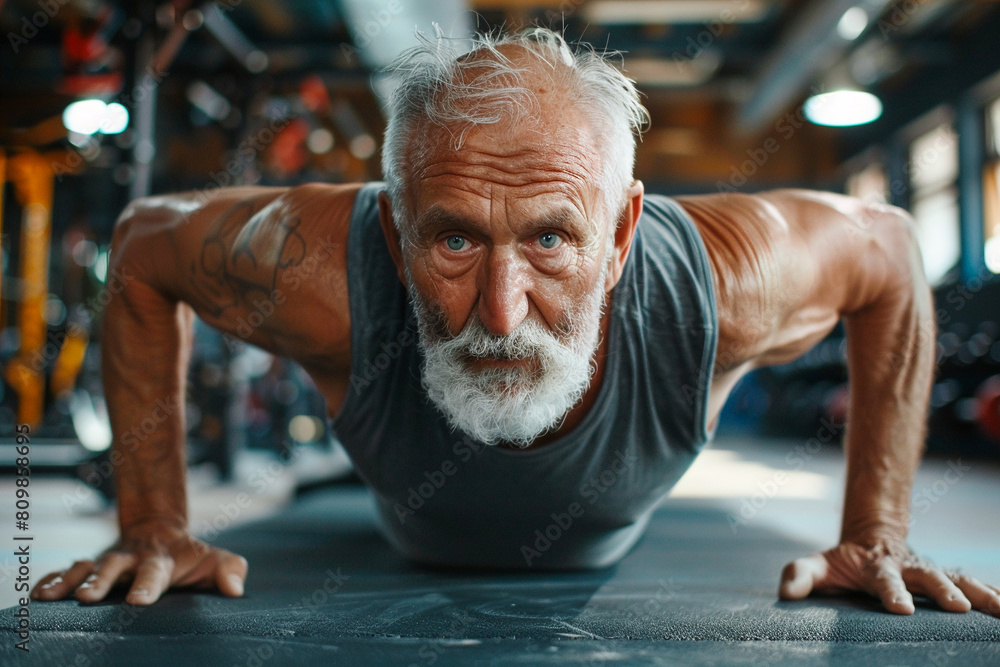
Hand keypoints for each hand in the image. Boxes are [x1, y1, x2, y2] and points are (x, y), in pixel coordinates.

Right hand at [30, 521, 247, 605]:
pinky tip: (39, 596)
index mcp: (160, 560)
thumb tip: (236, 589)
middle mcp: (129, 560)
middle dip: (101, 582)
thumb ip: (229, 570)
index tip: (139, 602)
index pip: (154, 573)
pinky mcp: (89, 568)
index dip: (147, 586)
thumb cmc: (189, 556)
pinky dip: (51, 582)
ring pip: (84, 568)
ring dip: (70, 582)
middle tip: (90, 599)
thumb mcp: (214, 559)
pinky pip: (65, 573)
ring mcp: (107, 563)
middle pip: (113, 568)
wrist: (159, 531)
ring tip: (53, 598)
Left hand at [778, 540, 999, 616]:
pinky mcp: (947, 580)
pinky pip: (976, 585)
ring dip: (979, 592)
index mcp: (876, 568)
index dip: (891, 592)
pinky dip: (994, 593)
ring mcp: (930, 573)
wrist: (871, 544)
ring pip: (959, 578)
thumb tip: (786, 592)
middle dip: (942, 590)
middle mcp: (909, 569)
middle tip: (958, 606)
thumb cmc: (842, 564)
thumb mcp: (817, 566)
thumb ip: (800, 575)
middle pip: (928, 577)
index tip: (901, 607)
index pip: (883, 580)